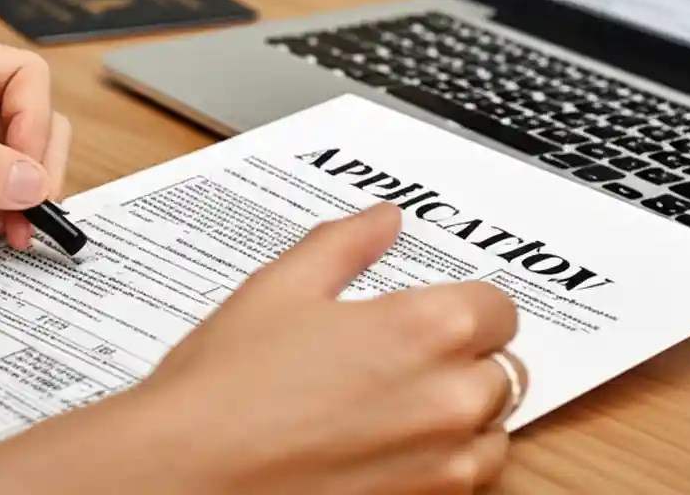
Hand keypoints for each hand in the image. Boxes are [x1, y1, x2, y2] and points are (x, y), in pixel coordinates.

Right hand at [0, 204, 525, 494]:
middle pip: (503, 368)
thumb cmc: (225, 388)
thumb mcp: (280, 288)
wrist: (186, 472)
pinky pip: (467, 479)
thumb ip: (344, 244)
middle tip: (404, 356)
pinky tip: (387, 444)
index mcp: (427, 328)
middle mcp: (450, 398)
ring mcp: (442, 463)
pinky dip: (444, 460)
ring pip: (492, 429)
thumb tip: (381, 222)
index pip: (499, 307)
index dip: (465, 304)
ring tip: (396, 403)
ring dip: (462, 413)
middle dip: (463, 358)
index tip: (433, 310)